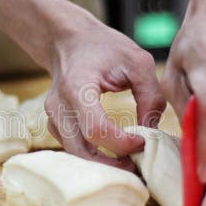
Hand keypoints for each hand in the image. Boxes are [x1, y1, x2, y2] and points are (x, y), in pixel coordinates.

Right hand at [44, 9, 164, 169]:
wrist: (68, 39)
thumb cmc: (103, 47)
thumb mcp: (137, 61)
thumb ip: (151, 95)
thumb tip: (152, 130)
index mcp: (77, 87)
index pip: (97, 129)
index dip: (122, 143)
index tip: (143, 141)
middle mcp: (59, 105)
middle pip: (81, 149)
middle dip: (111, 163)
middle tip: (137, 166)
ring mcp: (53, 115)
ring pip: (75, 153)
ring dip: (101, 163)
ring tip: (127, 162)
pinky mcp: (54, 122)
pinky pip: (72, 146)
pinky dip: (91, 154)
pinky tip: (111, 153)